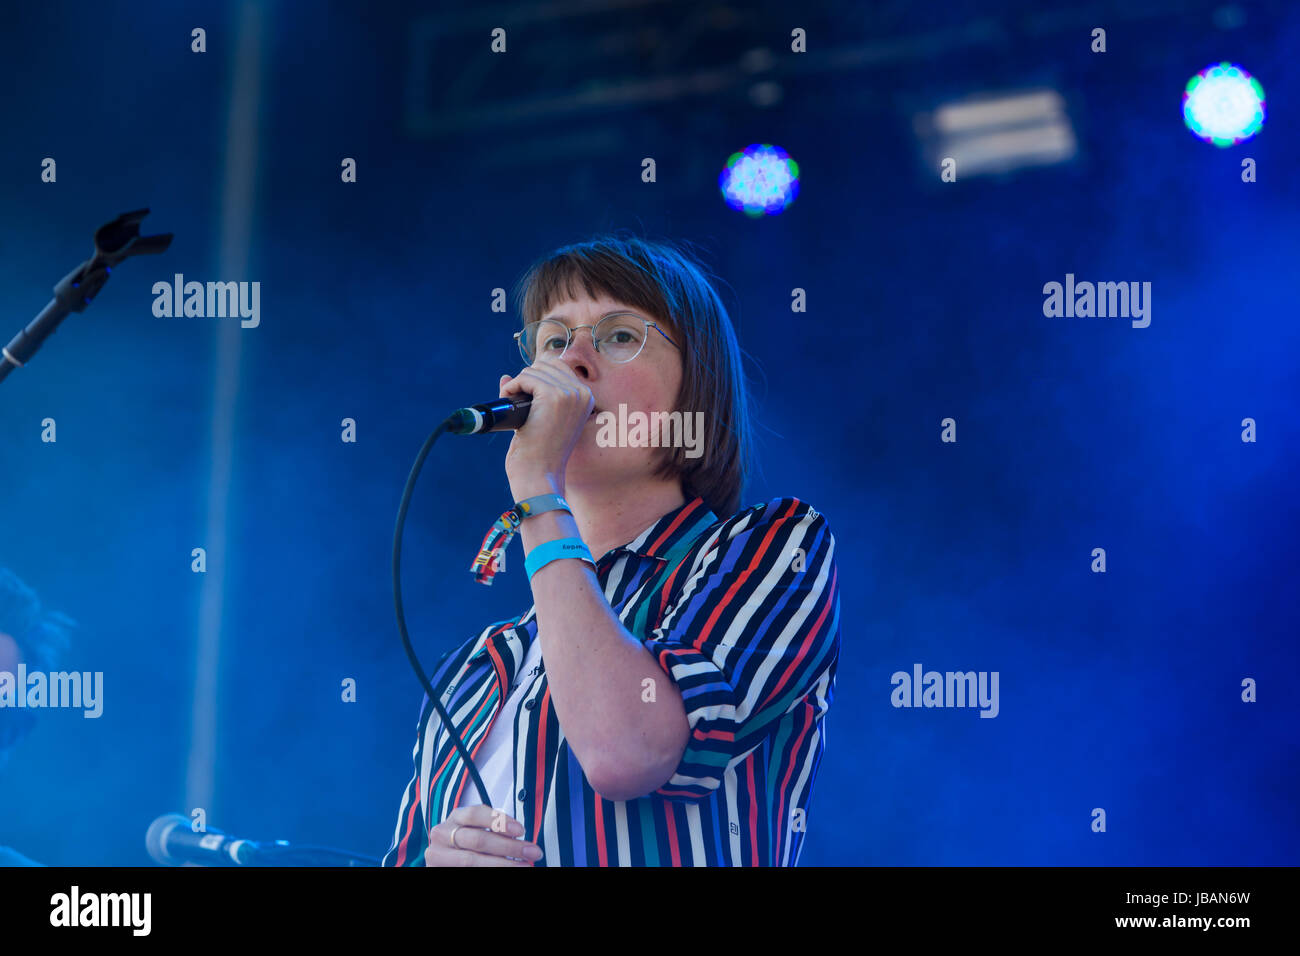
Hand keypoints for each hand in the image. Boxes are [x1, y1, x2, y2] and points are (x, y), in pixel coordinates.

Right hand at [425, 805, 542, 866]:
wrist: (448, 861)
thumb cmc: (470, 843)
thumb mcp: (480, 830)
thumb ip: (496, 832)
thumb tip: (525, 845)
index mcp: (456, 817)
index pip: (475, 814)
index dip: (499, 821)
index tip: (521, 831)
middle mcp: (442, 834)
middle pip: (478, 839)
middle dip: (509, 847)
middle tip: (533, 852)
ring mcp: (437, 855)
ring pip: (472, 860)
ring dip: (503, 864)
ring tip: (525, 866)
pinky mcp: (437, 870)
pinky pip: (469, 871)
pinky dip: (491, 872)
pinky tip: (509, 872)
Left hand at [498, 356, 594, 492]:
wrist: (539, 475)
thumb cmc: (539, 453)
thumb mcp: (541, 419)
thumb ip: (529, 396)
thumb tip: (505, 376)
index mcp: (585, 398)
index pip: (558, 366)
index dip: (536, 377)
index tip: (524, 396)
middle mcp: (581, 393)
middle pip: (545, 364)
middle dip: (526, 379)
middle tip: (515, 401)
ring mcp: (569, 394)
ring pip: (533, 370)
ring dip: (516, 385)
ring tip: (511, 404)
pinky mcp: (552, 397)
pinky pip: (525, 378)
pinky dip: (511, 388)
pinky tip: (508, 400)